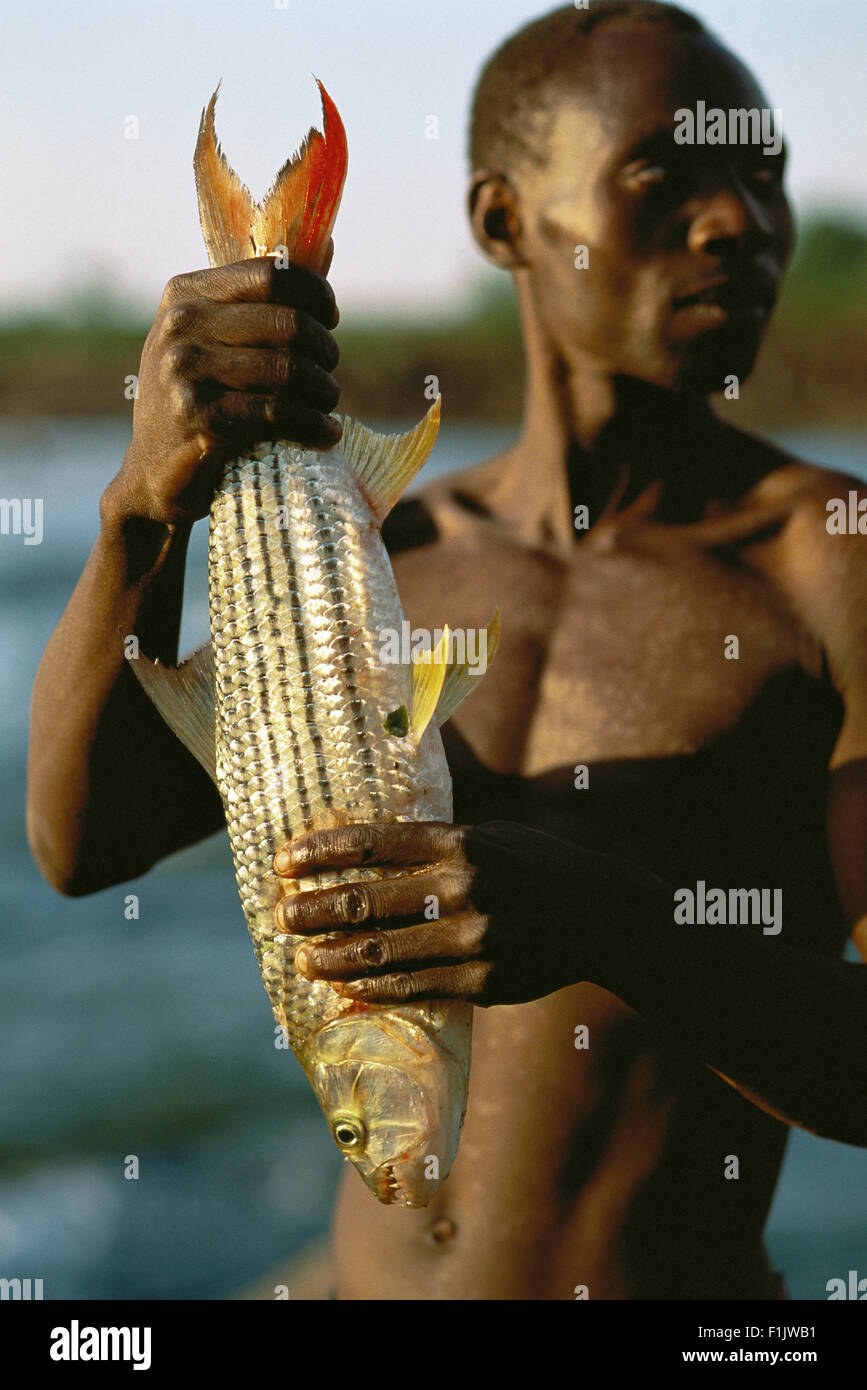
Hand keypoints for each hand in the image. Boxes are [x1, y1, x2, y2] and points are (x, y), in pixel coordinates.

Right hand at [102, 256, 341, 527]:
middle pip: (288, 324)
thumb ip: (260, 301)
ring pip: (288, 370)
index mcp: (186, 294)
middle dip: (324, 352)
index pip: (272, 275)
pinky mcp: (198, 417)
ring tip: (327, 406)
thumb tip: (329, 247)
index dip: (314, 295)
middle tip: (328, 376)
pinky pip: (277, 413)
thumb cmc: (195, 400)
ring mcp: (185, 371)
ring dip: (323, 392)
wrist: (152, 474)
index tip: (330, 319)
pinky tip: (325, 433)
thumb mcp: (211, 341)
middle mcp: (181, 325)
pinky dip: (312, 425)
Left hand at [273, 820, 585, 1006]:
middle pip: (367, 901)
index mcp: (462, 841)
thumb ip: (435, 844)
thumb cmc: (535, 866)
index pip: (374, 844)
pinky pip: (413, 988)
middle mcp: (465, 886)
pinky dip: (373, 989)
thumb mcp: (491, 836)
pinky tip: (347, 987)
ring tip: (303, 959)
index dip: (321, 853)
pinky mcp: (484, 979)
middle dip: (313, 910)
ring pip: (381, 953)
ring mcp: (474, 937)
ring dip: (332, 958)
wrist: (601, 914)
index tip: (283, 862)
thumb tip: (362, 852)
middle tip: (280, 917)